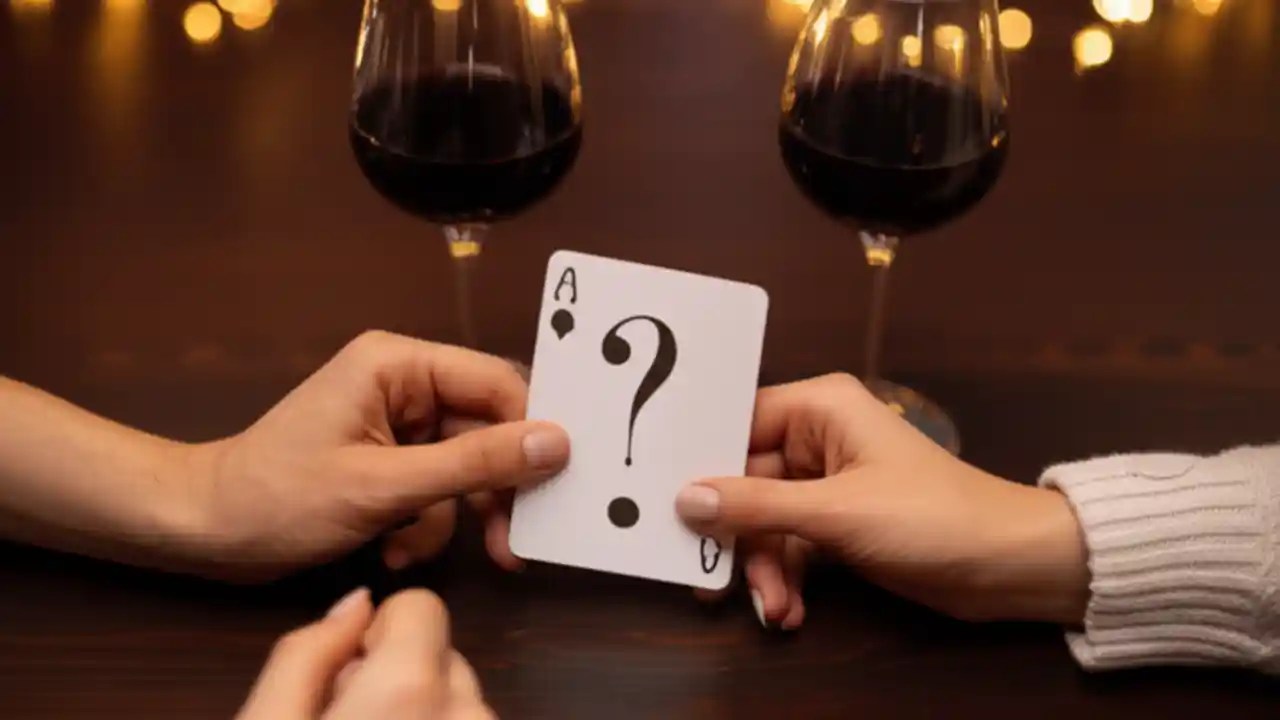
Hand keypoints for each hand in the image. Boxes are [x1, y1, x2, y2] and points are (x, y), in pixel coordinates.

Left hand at [184, 331, 568, 580]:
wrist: (206, 532)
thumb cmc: (280, 496)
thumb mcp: (384, 486)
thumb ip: (475, 465)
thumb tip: (556, 443)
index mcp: (399, 364)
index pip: (495, 383)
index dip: (531, 430)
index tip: (556, 483)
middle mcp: (404, 386)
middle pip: (486, 430)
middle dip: (493, 489)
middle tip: (511, 542)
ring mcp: (396, 426)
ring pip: (465, 468)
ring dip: (450, 517)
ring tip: (414, 552)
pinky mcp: (389, 464)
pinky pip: (436, 490)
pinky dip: (423, 525)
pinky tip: (392, 550)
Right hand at [237, 588, 493, 719]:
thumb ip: (305, 653)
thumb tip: (353, 605)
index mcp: (414, 688)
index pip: (421, 606)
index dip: (376, 636)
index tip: (345, 680)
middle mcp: (472, 714)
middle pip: (443, 654)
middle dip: (400, 679)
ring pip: (457, 700)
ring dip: (420, 714)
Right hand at [676, 374, 1089, 626]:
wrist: (1009, 565)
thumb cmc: (930, 517)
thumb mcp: (836, 513)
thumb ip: (758, 506)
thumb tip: (686, 500)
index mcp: (819, 407)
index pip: (737, 423)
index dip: (701, 462)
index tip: (660, 499)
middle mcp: (818, 437)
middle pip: (745, 481)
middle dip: (737, 535)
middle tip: (709, 580)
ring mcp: (828, 483)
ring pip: (766, 521)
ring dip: (764, 568)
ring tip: (772, 608)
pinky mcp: (840, 523)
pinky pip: (792, 545)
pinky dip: (787, 579)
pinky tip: (789, 612)